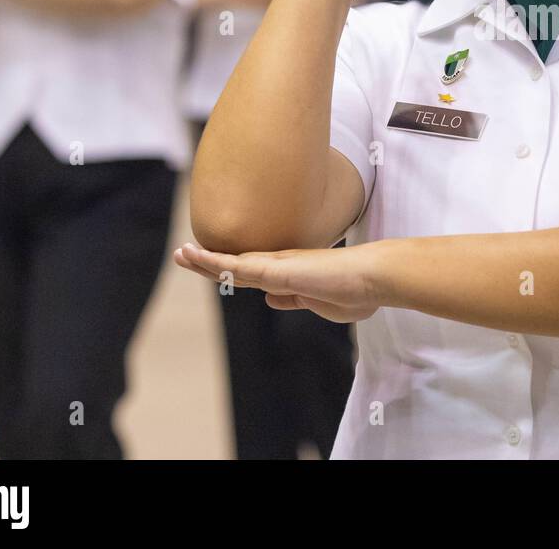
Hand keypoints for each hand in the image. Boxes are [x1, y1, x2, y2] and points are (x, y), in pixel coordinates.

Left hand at [174, 241, 381, 323]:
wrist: (376, 278)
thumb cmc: (360, 291)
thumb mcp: (321, 304)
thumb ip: (295, 301)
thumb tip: (271, 299)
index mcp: (293, 275)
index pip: (254, 273)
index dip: (232, 269)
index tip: (213, 266)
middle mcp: (283, 265)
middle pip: (238, 263)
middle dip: (211, 260)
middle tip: (186, 254)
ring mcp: (279, 266)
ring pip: (233, 262)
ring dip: (205, 259)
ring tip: (182, 254)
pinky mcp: (278, 270)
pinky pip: (238, 267)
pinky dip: (215, 262)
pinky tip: (196, 257)